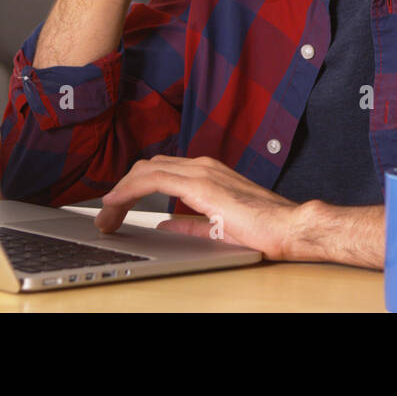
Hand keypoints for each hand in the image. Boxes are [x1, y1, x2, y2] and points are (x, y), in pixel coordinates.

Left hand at [94, 155, 306, 260]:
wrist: (290, 227)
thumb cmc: (265, 229)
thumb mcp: (217, 226)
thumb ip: (189, 223)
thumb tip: (164, 226)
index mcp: (208, 173)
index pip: (160, 171)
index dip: (133, 187)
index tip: (116, 207)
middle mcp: (203, 166)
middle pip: (148, 167)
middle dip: (122, 189)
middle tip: (106, 215)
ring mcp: (202, 172)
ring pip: (146, 170)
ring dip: (121, 191)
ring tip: (106, 215)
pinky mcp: (202, 184)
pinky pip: (154, 179)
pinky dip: (130, 189)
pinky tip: (116, 203)